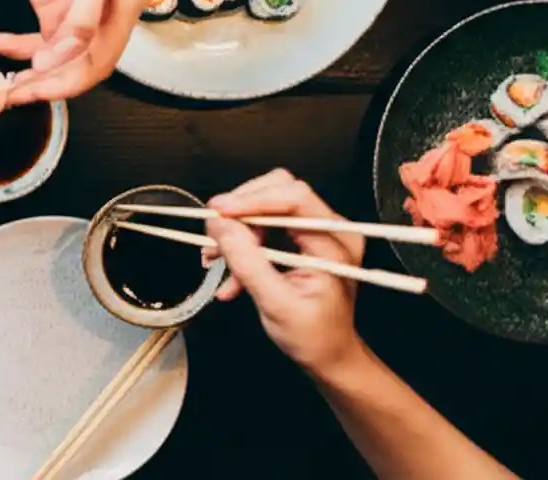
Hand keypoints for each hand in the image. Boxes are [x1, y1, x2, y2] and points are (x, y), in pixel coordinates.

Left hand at [0, 0, 160, 104]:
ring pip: (61, 29)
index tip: (19, 96)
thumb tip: (55, 62)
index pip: (91, 68)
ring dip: (30, 30)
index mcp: (123, 12)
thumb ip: (78, 19)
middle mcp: (115, 9)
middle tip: (1, 86)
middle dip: (36, 70)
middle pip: (74, 55)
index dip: (56, 87)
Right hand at [203, 169, 366, 373]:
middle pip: (279, 191)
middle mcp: (330, 228)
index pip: (294, 198)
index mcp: (336, 242)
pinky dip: (242, 243)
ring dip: (236, 229)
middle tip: (214, 235)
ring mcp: (315, 231)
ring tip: (212, 257)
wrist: (329, 355)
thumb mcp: (276, 305)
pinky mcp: (301, 239)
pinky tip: (228, 273)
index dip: (253, 200)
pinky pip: (265, 224)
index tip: (218, 211)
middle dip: (241, 212)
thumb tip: (219, 226)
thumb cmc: (313, 338)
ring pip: (267, 205)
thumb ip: (248, 263)